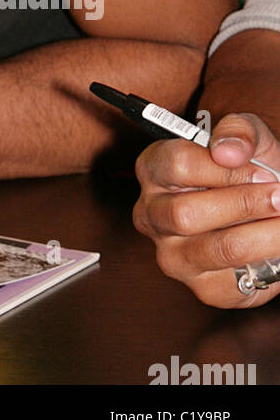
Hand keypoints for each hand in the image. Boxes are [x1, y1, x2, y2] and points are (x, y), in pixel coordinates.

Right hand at [133, 112, 279, 307]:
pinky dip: (269, 260)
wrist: (267, 208)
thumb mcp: (247, 138)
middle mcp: (151, 214)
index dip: (225, 170)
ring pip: (217, 248)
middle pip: (186, 213)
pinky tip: (278, 246)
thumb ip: (238, 132)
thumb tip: (228, 152)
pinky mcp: (202, 287)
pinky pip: (237, 279)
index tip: (262, 171)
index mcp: (153, 169)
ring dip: (265, 235)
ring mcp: (172, 254)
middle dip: (243, 204)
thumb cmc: (248, 169)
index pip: (178, 165)